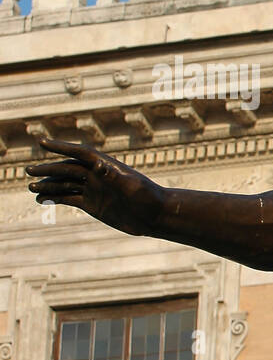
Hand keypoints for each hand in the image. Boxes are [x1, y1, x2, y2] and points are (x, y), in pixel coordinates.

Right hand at [26, 138, 164, 236]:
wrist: (157, 216)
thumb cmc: (149, 198)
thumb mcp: (133, 187)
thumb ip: (115, 177)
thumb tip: (99, 166)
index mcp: (106, 167)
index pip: (79, 153)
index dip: (61, 147)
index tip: (42, 142)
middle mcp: (97, 176)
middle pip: (67, 169)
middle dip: (48, 170)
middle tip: (29, 170)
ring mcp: (94, 190)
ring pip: (65, 184)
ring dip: (48, 185)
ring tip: (31, 187)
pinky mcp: (93, 204)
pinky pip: (69, 199)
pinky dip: (54, 199)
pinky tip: (41, 200)